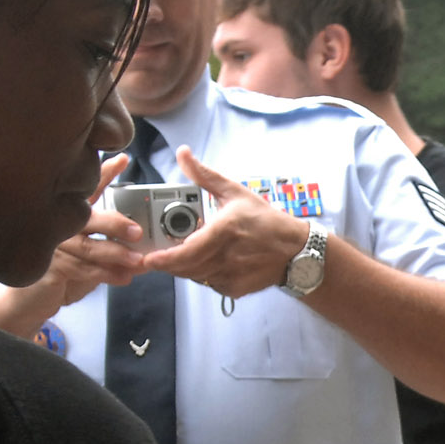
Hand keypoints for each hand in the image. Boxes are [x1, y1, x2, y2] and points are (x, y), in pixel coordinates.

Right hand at [0, 156, 145, 334]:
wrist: (30, 302)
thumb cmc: (62, 274)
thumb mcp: (88, 256)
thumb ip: (109, 245)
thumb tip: (144, 245)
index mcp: (68, 216)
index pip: (88, 190)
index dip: (104, 173)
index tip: (123, 159)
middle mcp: (59, 225)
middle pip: (88, 216)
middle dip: (115, 222)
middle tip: (138, 231)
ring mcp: (53, 246)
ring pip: (88, 246)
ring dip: (116, 254)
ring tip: (138, 261)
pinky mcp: (49, 267)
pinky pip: (81, 269)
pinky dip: (106, 274)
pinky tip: (125, 278)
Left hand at [148, 145, 311, 299]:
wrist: (295, 251)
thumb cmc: (266, 220)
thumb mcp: (235, 192)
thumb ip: (204, 175)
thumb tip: (183, 154)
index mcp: (225, 231)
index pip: (187, 253)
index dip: (164, 259)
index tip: (149, 258)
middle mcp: (227, 257)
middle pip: (185, 267)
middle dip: (167, 262)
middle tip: (156, 255)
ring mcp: (231, 276)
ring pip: (194, 276)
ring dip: (183, 267)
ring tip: (181, 253)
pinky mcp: (235, 289)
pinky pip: (207, 283)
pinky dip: (201, 274)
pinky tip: (205, 261)